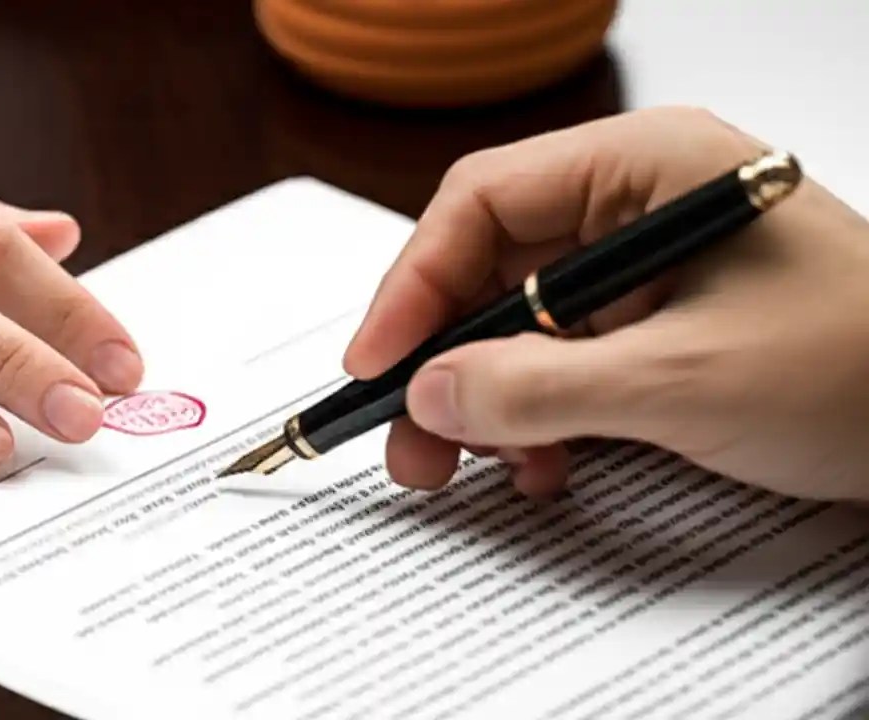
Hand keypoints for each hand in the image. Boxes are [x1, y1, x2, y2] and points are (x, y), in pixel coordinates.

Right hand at [344, 106, 868, 501]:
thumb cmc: (866, 370)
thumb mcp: (684, 384)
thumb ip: (539, 389)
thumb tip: (428, 393)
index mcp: (647, 168)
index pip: (484, 204)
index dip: (413, 285)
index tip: (376, 363)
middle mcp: (638, 208)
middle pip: (492, 270)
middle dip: (445, 361)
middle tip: (408, 438)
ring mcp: (648, 271)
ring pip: (519, 326)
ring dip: (488, 401)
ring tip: (470, 467)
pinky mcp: (658, 329)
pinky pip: (564, 364)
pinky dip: (540, 418)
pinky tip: (545, 465)